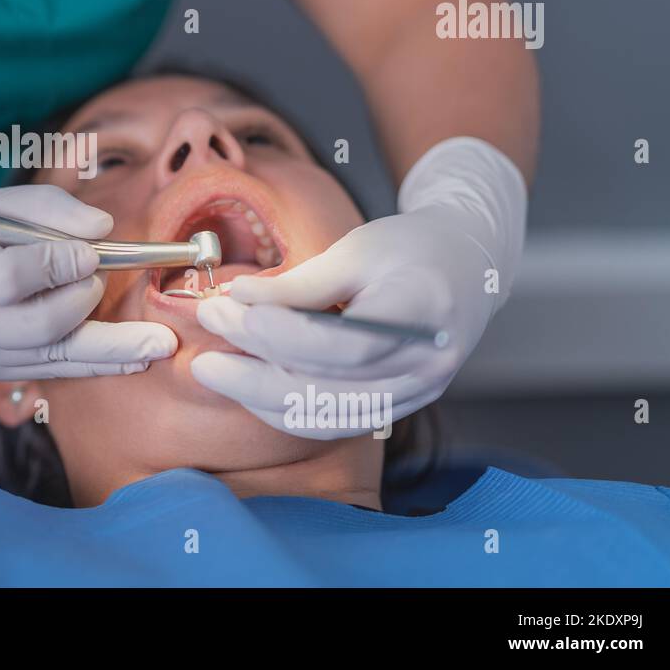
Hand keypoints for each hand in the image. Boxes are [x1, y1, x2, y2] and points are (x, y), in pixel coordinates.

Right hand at [0, 185, 176, 380]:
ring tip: (157, 345)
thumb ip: (35, 211)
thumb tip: (102, 229)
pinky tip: (126, 358)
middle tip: (106, 281)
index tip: (88, 250)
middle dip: (82, 306)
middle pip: (32, 330)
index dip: (53, 265)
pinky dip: (87, 364)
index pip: (2, 279)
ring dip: (106, 352)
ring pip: (45, 361)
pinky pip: (41, 375)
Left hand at [191, 137, 526, 437]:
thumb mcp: (357, 248)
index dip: (288, 336)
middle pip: (330, 390)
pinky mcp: (396, 407)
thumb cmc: (409, 249)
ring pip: (325, 415)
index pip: (350, 343)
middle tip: (203, 354)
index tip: (238, 313)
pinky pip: (333, 421)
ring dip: (260, 396)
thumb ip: (300, 283)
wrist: (466, 268)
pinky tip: (246, 387)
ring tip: (213, 368)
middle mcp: (425, 366)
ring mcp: (414, 394)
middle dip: (256, 374)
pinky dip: (284, 409)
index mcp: (423, 312)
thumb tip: (238, 300)